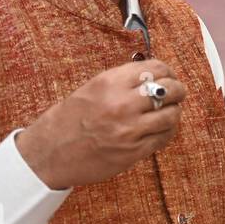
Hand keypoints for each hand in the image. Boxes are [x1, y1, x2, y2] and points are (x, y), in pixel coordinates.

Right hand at [16, 60, 185, 189]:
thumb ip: (120, 83)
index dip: (166, 72)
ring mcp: (130, 129)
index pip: (154, 69)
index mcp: (109, 83)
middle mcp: (122, 104)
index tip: (167, 76)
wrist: (48, 154)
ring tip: (168, 113)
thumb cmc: (66, 121)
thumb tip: (150, 78)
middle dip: (177, 91)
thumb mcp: (90, 90)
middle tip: (176, 94)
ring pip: (171, 115)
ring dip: (174, 112)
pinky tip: (162, 129)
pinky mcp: (134, 151)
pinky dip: (168, 131)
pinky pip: (164, 137)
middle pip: (169, 90)